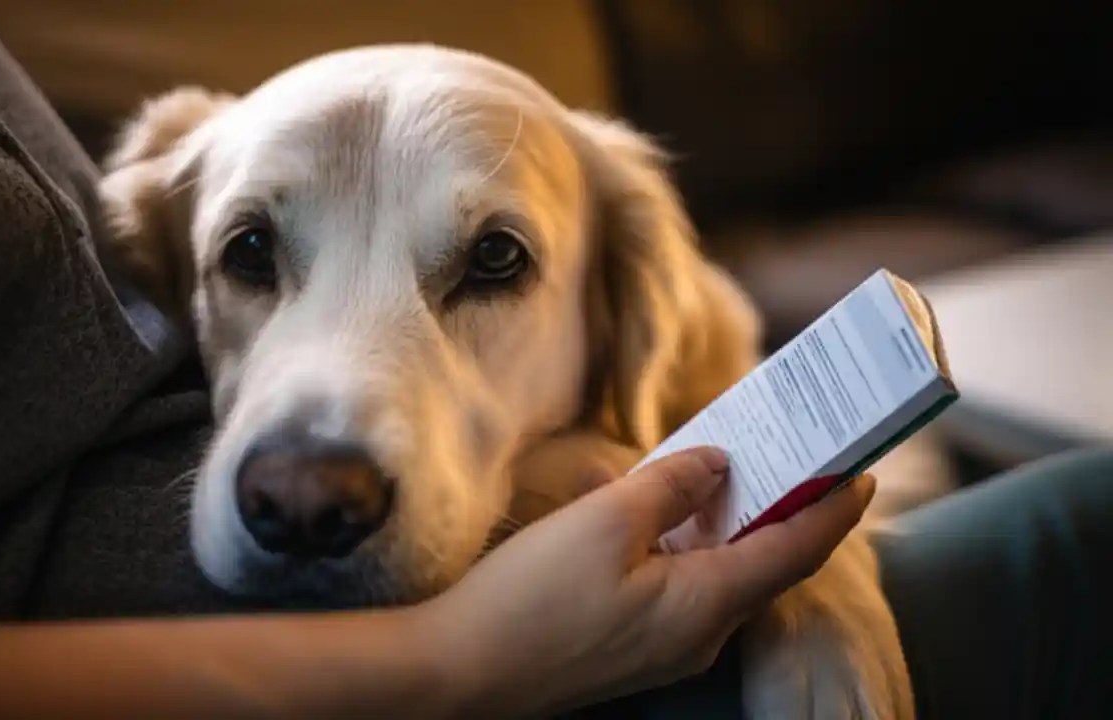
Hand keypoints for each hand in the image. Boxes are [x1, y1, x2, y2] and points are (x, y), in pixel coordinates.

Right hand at [423, 447, 875, 717]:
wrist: (460, 674)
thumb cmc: (532, 599)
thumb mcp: (606, 522)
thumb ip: (672, 485)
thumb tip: (718, 464)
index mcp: (706, 605)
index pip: (794, 550)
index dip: (832, 508)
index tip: (861, 470)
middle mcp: (700, 635)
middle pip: (763, 564)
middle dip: (785, 508)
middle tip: (794, 454)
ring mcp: (666, 647)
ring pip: (722, 576)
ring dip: (734, 525)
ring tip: (733, 471)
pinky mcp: (633, 647)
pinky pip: (685, 590)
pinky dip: (695, 548)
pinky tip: (667, 517)